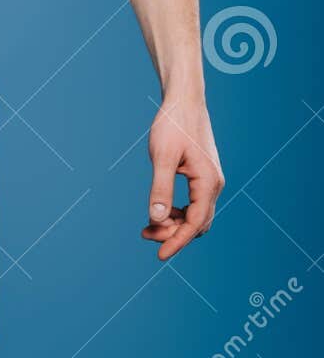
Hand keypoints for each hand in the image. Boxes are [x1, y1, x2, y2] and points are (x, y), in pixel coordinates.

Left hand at [141, 95, 223, 259]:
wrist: (184, 102)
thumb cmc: (173, 125)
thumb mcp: (162, 157)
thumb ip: (160, 188)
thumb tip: (155, 219)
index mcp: (207, 181)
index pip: (194, 223)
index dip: (177, 241)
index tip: (160, 256)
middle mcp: (213, 184)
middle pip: (196, 223)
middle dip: (172, 234)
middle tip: (144, 234)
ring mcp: (209, 180)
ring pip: (195, 215)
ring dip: (174, 224)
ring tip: (147, 226)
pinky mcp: (202, 176)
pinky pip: (193, 204)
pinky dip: (177, 212)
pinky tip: (159, 211)